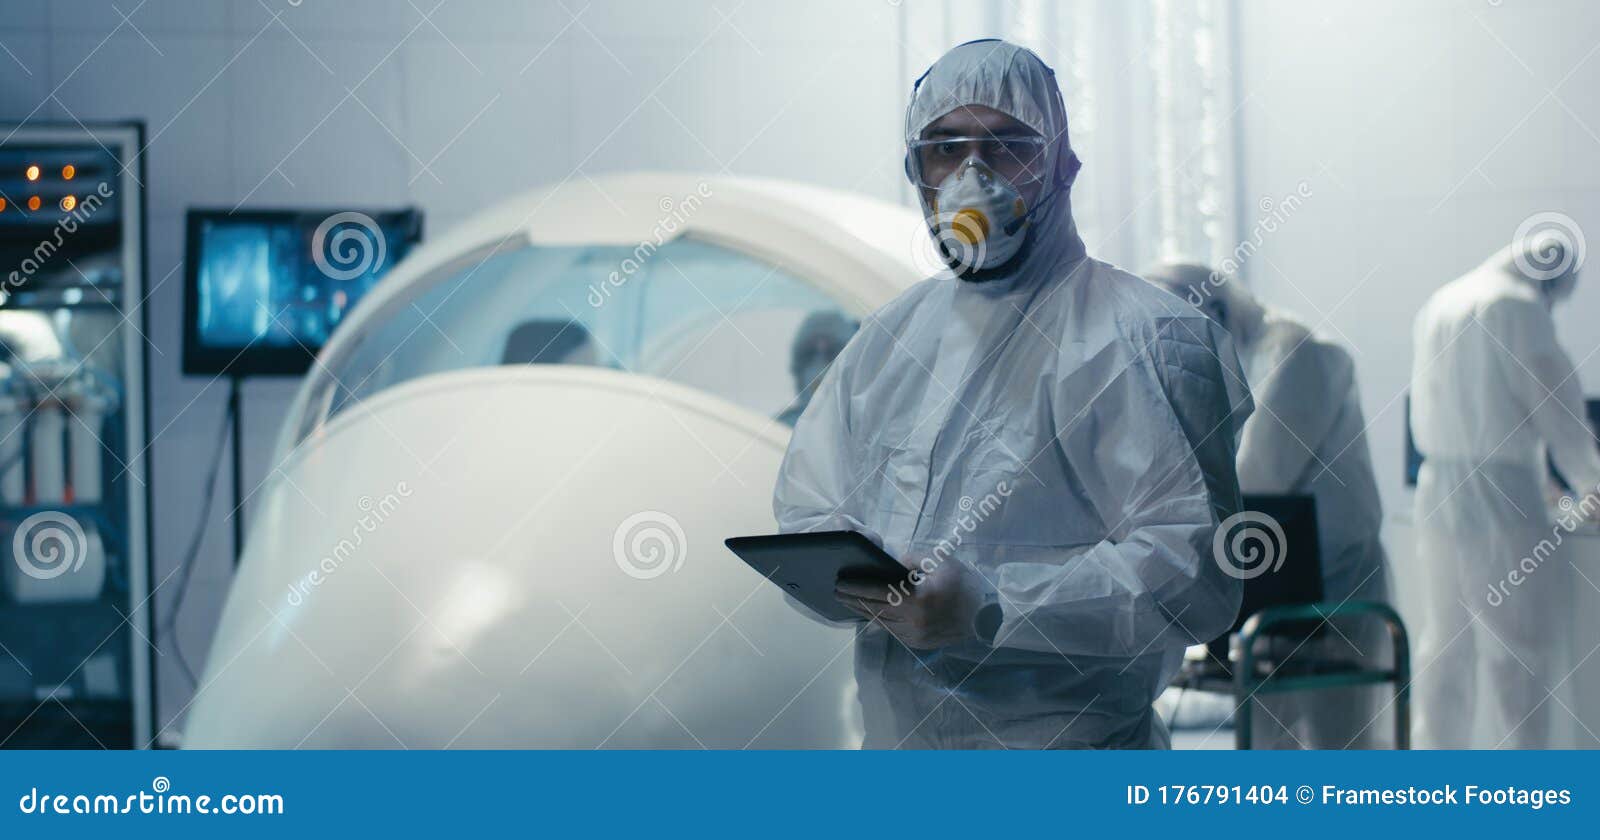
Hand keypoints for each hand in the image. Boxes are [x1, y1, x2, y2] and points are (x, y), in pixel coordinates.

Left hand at [834, 561, 982, 649]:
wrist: (988, 616)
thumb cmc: (965, 585)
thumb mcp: (942, 562)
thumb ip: (914, 559)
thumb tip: (894, 566)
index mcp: (918, 600)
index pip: (878, 593)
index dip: (857, 588)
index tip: (840, 583)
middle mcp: (913, 622)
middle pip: (874, 610)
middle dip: (853, 600)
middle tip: (837, 592)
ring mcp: (915, 636)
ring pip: (881, 623)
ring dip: (863, 612)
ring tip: (848, 601)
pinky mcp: (919, 644)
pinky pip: (892, 632)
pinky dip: (879, 621)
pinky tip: (870, 613)